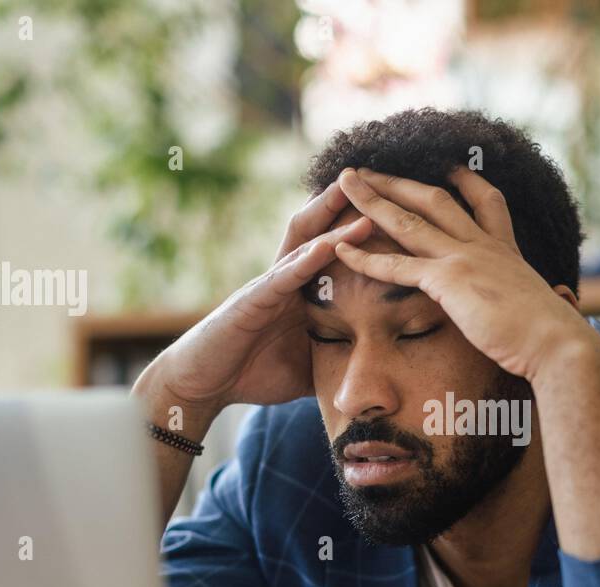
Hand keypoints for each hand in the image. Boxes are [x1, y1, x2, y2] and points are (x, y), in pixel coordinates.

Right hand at [144, 180, 372, 415]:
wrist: (202, 386)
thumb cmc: (253, 373)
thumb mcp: (311, 365)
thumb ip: (340, 358)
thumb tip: (381, 367)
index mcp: (303, 292)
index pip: (337, 252)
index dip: (363, 232)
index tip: (397, 214)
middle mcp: (287, 279)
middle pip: (321, 232)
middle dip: (349, 210)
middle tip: (382, 186)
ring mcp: (269, 286)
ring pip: (305, 245)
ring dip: (334, 226)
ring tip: (365, 207)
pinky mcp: (252, 301)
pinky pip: (282, 277)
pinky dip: (306, 261)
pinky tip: (327, 247)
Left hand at [332, 166, 594, 382]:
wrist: (558, 345)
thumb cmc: (555, 338)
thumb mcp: (547, 308)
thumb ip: (542, 298)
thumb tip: (560, 299)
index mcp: (507, 252)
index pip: (487, 203)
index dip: (467, 182)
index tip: (450, 167)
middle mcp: (484, 246)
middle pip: (436, 199)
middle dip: (400, 181)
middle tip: (370, 167)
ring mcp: (465, 258)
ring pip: (409, 220)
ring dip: (372, 199)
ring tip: (344, 182)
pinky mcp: (449, 281)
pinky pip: (397, 264)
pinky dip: (365, 256)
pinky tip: (340, 248)